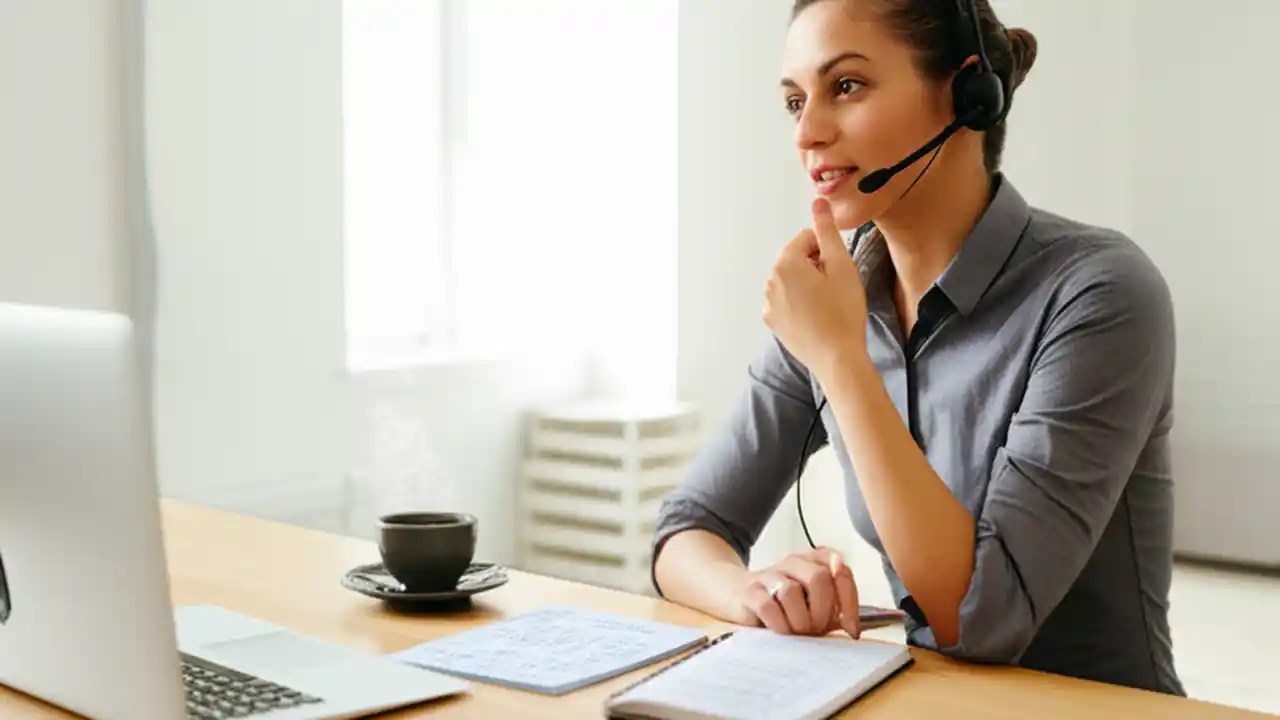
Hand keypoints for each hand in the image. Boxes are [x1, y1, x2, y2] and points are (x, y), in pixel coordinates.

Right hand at [734, 548, 860, 638]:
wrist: (741, 597)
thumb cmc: (788, 607)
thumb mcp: (817, 606)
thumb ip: (837, 611)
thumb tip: (853, 627)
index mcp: (816, 560)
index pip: (842, 572)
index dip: (849, 602)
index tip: (850, 628)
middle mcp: (795, 561)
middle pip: (818, 578)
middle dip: (822, 610)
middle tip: (816, 629)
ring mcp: (771, 574)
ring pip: (791, 591)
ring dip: (799, 620)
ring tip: (797, 631)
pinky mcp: (750, 590)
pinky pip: (768, 606)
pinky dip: (779, 624)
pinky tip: (781, 630)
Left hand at [763, 197, 868, 378]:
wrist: (837, 358)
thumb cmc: (843, 311)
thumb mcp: (841, 264)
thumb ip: (827, 230)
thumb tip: (817, 201)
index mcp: (785, 263)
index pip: (807, 238)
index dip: (828, 250)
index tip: (839, 270)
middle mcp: (770, 280)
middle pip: (796, 259)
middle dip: (816, 266)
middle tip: (836, 288)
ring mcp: (768, 303)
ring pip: (792, 280)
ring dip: (808, 284)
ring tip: (828, 304)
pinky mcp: (772, 322)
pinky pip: (787, 301)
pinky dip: (800, 303)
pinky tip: (817, 317)